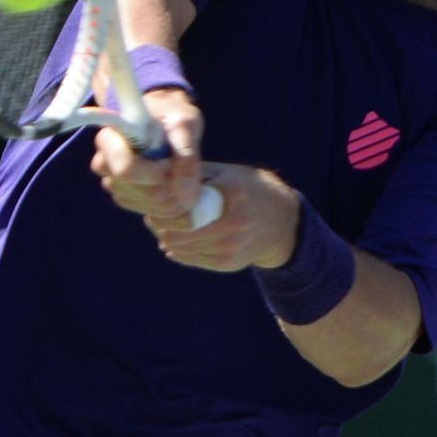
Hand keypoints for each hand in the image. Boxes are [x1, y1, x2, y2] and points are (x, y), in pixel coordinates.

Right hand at [91, 87, 205, 220]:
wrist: (166, 117)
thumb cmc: (171, 114)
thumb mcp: (184, 124)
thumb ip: (186, 154)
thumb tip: (181, 192)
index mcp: (111, 138)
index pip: (126, 169)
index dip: (152, 174)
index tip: (168, 162)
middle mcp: (106, 161)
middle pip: (136, 192)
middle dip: (167, 188)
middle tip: (184, 172)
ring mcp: (113, 181)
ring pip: (143, 204)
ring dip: (171, 197)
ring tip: (183, 175)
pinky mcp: (125, 194)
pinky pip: (146, 210)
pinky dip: (167, 203)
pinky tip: (175, 184)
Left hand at [147, 162, 300, 272]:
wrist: (285, 224)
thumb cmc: (252, 191)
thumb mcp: (231, 173)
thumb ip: (200, 174)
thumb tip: (163, 176)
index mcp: (232, 193)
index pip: (185, 205)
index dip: (164, 206)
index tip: (152, 202)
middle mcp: (233, 222)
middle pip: (180, 230)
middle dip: (160, 225)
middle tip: (151, 218)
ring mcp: (231, 245)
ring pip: (183, 247)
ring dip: (167, 239)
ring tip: (160, 230)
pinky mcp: (229, 263)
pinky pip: (194, 259)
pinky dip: (180, 252)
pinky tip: (173, 244)